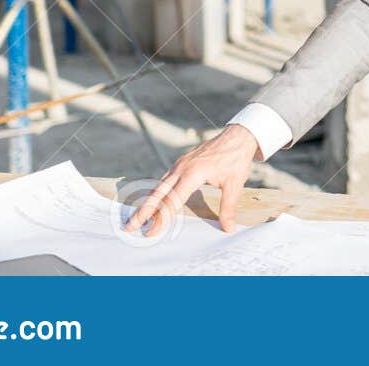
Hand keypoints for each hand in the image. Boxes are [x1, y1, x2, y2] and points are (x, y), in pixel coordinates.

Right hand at [123, 123, 258, 236]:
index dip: (161, 218)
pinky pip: (165, 180)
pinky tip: (154, 202)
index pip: (172, 201)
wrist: (238, 136)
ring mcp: (179, 164)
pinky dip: (157, 193)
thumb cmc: (236, 159)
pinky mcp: (181, 163)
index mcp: (193, 174)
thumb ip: (228, 207)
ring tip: (138, 219)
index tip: (151, 231)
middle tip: (130, 226)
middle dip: (143, 211)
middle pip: (157, 193)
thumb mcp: (234, 184)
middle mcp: (181, 168)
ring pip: (159, 186)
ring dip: (148, 203)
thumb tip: (228, 228)